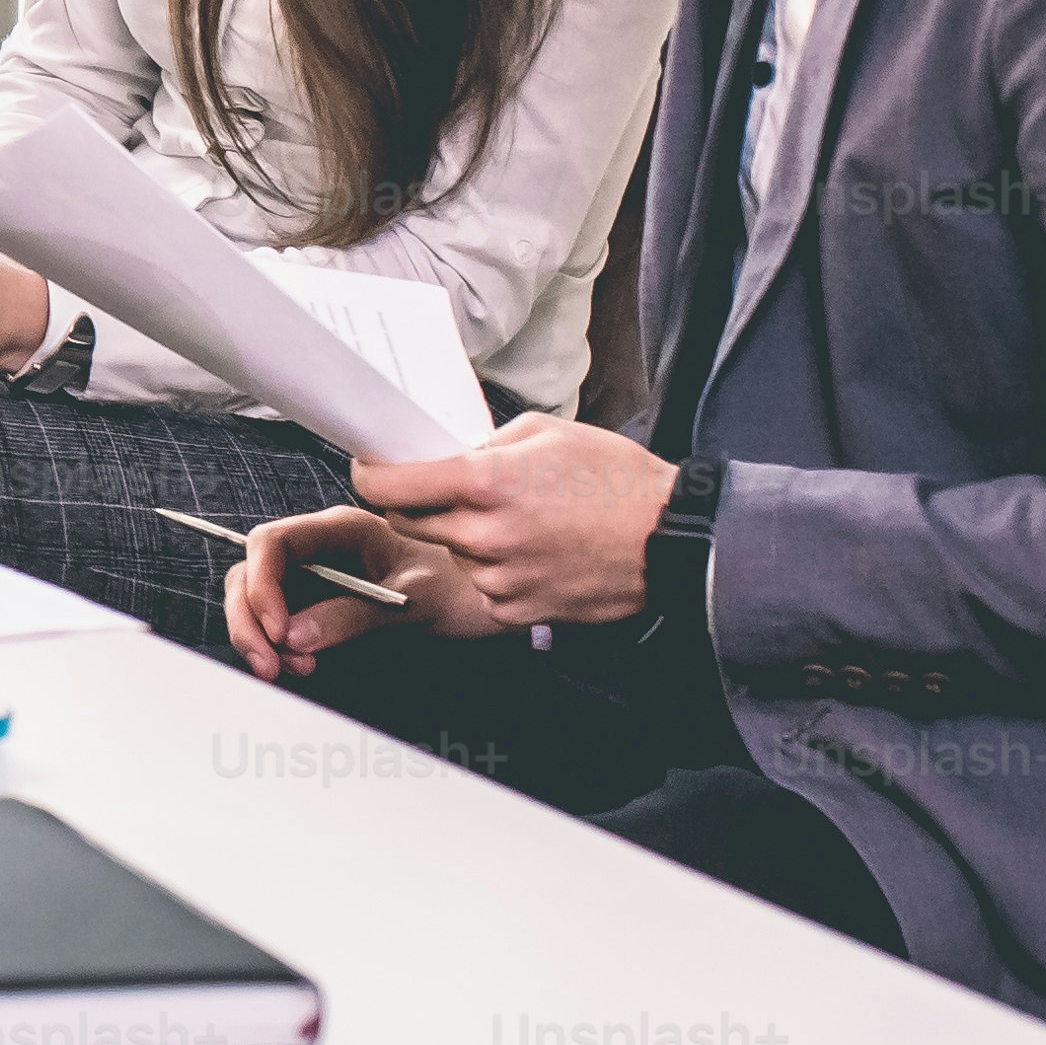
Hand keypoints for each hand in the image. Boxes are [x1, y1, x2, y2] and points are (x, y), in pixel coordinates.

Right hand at [225, 505, 484, 680]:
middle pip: (253, 571)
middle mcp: (320, 547)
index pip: (274, 543)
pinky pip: (279, 619)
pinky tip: (302, 662)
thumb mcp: (414, 603)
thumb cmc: (460, 589)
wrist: (485, 602)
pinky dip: (278, 645)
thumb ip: (354, 616)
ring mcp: (316, 574)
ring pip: (258, 597)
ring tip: (291, 667)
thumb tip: (297, 636)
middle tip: (269, 662)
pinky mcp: (318, 601)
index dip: (263, 586)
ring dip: (260, 635)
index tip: (277, 630)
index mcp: (342, 529)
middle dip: (251, 618)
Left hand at [344, 416, 674, 632]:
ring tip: (518, 522)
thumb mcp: (545, 434)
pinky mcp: (516, 610)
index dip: (373, 474)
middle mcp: (484, 534)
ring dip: (465, 537)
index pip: (388, 484)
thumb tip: (444, 455)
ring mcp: (499, 577)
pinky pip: (482, 585)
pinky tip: (534, 552)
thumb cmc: (616, 481)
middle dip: (419, 504)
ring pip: (448, 553)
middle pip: (408, 521)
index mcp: (484, 482)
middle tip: (454, 492)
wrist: (672, 540)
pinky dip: (495, 570)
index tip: (374, 471)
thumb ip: (483, 445)